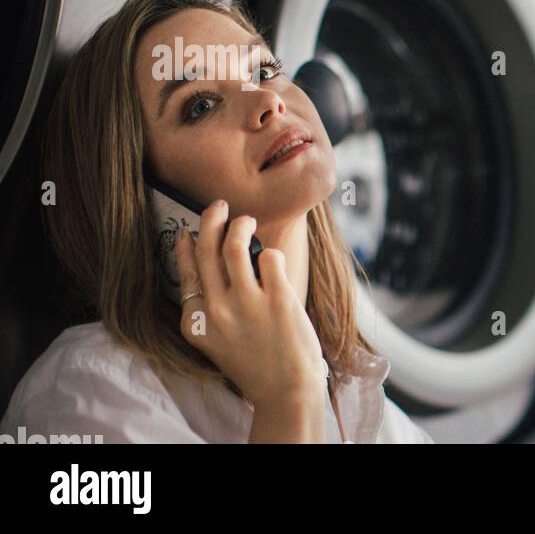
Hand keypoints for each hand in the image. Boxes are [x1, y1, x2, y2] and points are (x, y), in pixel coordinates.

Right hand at [174, 200, 325, 414]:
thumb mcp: (218, 341)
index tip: (190, 232)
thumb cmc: (256, 364)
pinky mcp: (278, 299)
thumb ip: (210, 309)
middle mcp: (217, 311)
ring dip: (240, 225)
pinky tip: (272, 261)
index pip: (186, 274)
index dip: (186, 248)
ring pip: (235, 246)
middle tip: (219, 205)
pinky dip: (270, 253)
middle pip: (206, 251)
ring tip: (247, 220)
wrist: (286, 391)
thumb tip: (206, 264)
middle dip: (210, 220)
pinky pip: (270, 257)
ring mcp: (247, 304)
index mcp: (197, 324)